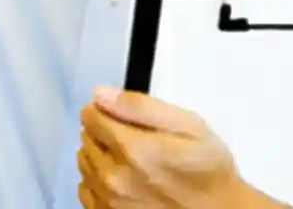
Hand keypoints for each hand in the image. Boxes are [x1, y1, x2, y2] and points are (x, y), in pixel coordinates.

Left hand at [77, 86, 278, 208]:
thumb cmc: (207, 171)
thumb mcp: (188, 125)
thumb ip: (140, 107)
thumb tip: (102, 94)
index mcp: (134, 149)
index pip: (91, 115)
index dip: (106, 109)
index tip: (120, 114)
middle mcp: (115, 177)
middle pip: (86, 138)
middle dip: (105, 132)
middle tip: (134, 139)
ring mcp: (109, 201)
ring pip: (84, 162)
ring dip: (101, 156)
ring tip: (130, 161)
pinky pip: (86, 190)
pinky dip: (97, 182)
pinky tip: (122, 181)